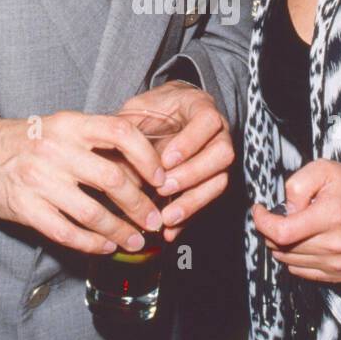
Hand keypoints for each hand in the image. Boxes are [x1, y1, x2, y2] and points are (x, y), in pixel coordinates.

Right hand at [0, 111, 166, 255]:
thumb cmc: (30, 141)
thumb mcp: (63, 126)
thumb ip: (98, 140)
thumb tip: (145, 162)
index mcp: (70, 124)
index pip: (121, 133)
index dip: (147, 157)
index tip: (161, 178)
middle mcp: (56, 149)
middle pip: (112, 179)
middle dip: (140, 205)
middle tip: (154, 220)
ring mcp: (39, 180)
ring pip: (92, 212)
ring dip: (120, 231)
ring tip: (135, 241)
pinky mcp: (26, 207)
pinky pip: (66, 232)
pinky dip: (91, 243)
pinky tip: (105, 247)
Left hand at [118, 82, 233, 241]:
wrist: (165, 117)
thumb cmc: (151, 111)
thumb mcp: (139, 110)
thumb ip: (132, 128)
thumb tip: (118, 161)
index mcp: (201, 108)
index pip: (208, 121)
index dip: (190, 142)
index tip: (165, 160)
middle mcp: (218, 133)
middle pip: (222, 154)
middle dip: (193, 174)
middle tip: (164, 188)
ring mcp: (218, 159)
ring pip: (220, 181)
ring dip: (193, 201)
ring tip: (166, 217)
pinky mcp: (211, 181)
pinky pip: (207, 202)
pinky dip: (189, 218)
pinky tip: (170, 232)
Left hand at [251, 160, 340, 283]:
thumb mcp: (322, 169)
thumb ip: (296, 185)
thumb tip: (283, 211)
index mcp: (333, 216)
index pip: (282, 232)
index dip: (262, 222)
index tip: (259, 210)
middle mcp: (338, 245)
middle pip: (283, 248)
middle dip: (271, 230)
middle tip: (281, 215)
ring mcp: (340, 263)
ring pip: (288, 261)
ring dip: (283, 244)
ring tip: (298, 226)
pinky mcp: (340, 274)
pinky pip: (300, 270)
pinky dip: (295, 256)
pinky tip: (308, 239)